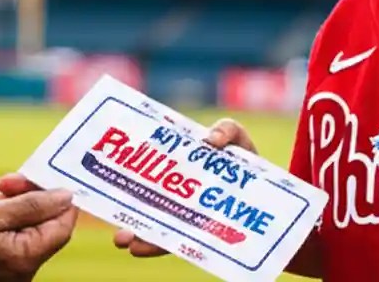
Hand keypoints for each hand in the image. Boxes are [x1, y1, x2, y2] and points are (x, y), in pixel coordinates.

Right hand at [0, 185, 77, 280]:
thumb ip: (31, 205)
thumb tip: (66, 197)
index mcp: (24, 259)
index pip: (63, 224)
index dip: (57, 197)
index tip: (39, 176)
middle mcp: (23, 272)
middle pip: (46, 226)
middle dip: (31, 198)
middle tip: (5, 182)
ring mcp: (11, 274)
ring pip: (29, 230)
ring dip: (16, 207)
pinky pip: (14, 239)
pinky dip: (6, 221)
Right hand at [113, 118, 256, 257]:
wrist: (275, 200)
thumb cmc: (249, 163)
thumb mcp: (238, 138)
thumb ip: (226, 129)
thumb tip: (207, 141)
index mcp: (180, 166)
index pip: (150, 165)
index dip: (129, 165)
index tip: (108, 165)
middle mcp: (176, 191)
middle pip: (145, 198)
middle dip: (124, 204)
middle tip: (103, 205)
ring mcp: (186, 213)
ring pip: (155, 224)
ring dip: (136, 232)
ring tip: (120, 239)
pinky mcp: (199, 234)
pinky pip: (175, 242)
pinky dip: (158, 244)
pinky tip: (140, 248)